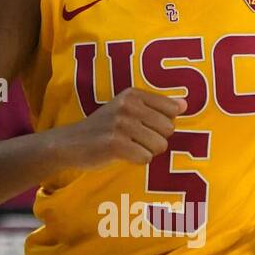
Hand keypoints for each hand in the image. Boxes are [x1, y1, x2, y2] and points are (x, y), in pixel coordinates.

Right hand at [61, 87, 185, 169]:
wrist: (71, 143)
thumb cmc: (104, 127)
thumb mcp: (127, 109)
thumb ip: (156, 106)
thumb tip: (184, 105)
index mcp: (133, 94)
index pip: (173, 110)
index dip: (162, 124)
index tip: (144, 125)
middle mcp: (128, 105)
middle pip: (169, 130)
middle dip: (156, 139)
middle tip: (135, 139)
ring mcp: (122, 124)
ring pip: (159, 146)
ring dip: (147, 151)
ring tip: (128, 146)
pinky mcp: (115, 144)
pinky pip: (146, 158)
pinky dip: (137, 161)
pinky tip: (122, 155)